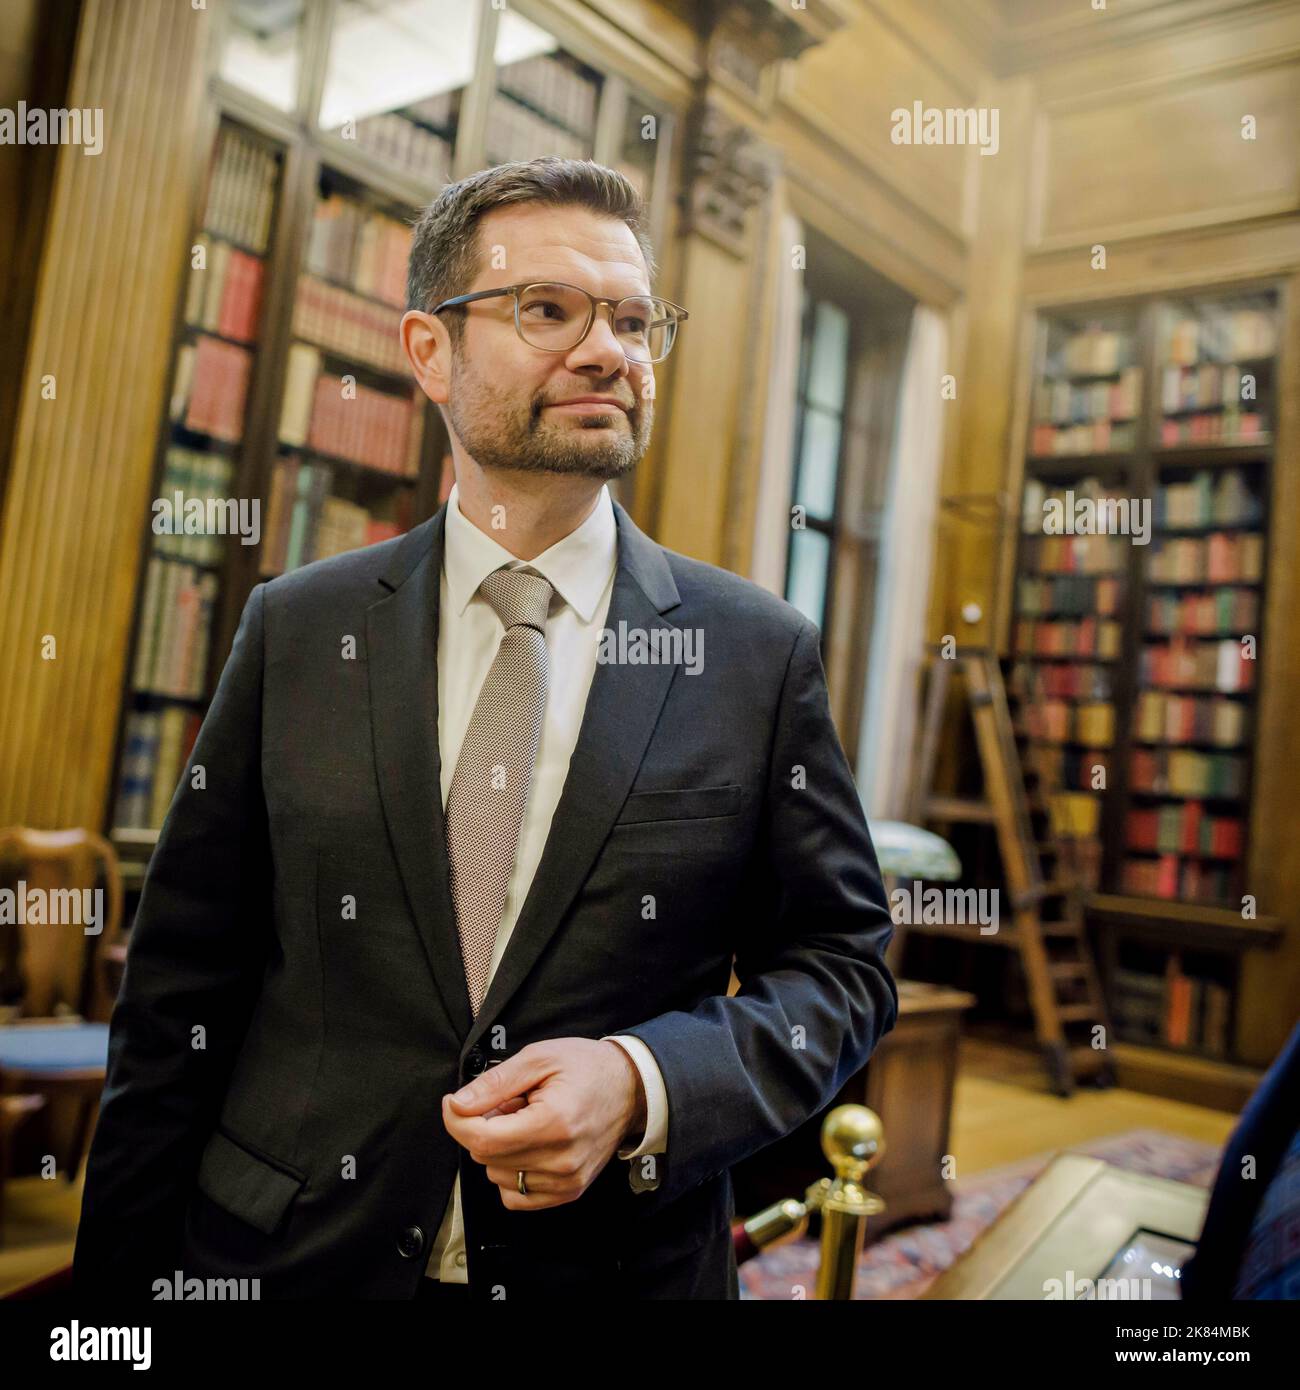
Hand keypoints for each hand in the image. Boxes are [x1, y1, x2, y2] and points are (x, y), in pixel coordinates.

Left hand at [442, 1038, 646, 1209]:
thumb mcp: (539, 1058)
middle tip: (507, 1102)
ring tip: (524, 1120)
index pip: (483, 1140)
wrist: (630, 1088)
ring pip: (497, 1176)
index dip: (457, 1121)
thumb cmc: (587, 1068)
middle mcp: (562, 1160)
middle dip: (483, 1127)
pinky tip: (528, 1146)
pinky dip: (510, 1172)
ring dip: (499, 1148)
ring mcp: (566, 1181)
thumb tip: (458, 1105)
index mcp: (554, 1123)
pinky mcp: (568, 1192)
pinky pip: (515, 1196)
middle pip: (487, 1157)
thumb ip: (495, 1083)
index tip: (454, 1102)